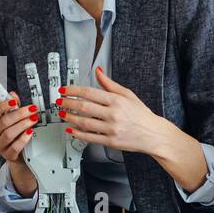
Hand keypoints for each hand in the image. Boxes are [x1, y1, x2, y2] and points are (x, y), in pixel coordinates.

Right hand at [0, 90, 36, 162]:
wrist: (17, 152)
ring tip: (33, 120)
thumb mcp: (12, 117)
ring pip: (9, 134)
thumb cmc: (13, 132)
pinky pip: (15, 147)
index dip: (2, 106)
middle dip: (19, 114)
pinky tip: (30, 133)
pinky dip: (23, 139)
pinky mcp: (7, 155)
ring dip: (23, 125)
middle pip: (3, 122)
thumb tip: (12, 94)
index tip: (14, 102)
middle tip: (31, 110)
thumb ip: (12, 106)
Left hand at [57, 67, 171, 154]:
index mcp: (117, 100)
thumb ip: (110, 84)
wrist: (153, 134)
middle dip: (68, 103)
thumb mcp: (127, 95)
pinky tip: (72, 129)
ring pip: (84, 123)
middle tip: (60, 102)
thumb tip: (98, 71)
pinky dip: (78, 133)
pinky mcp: (110, 141)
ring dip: (70, 118)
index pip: (89, 92)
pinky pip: (90, 137)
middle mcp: (113, 114)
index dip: (73, 90)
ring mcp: (111, 129)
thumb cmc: (141, 114)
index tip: (64, 90)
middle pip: (84, 107)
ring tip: (63, 114)